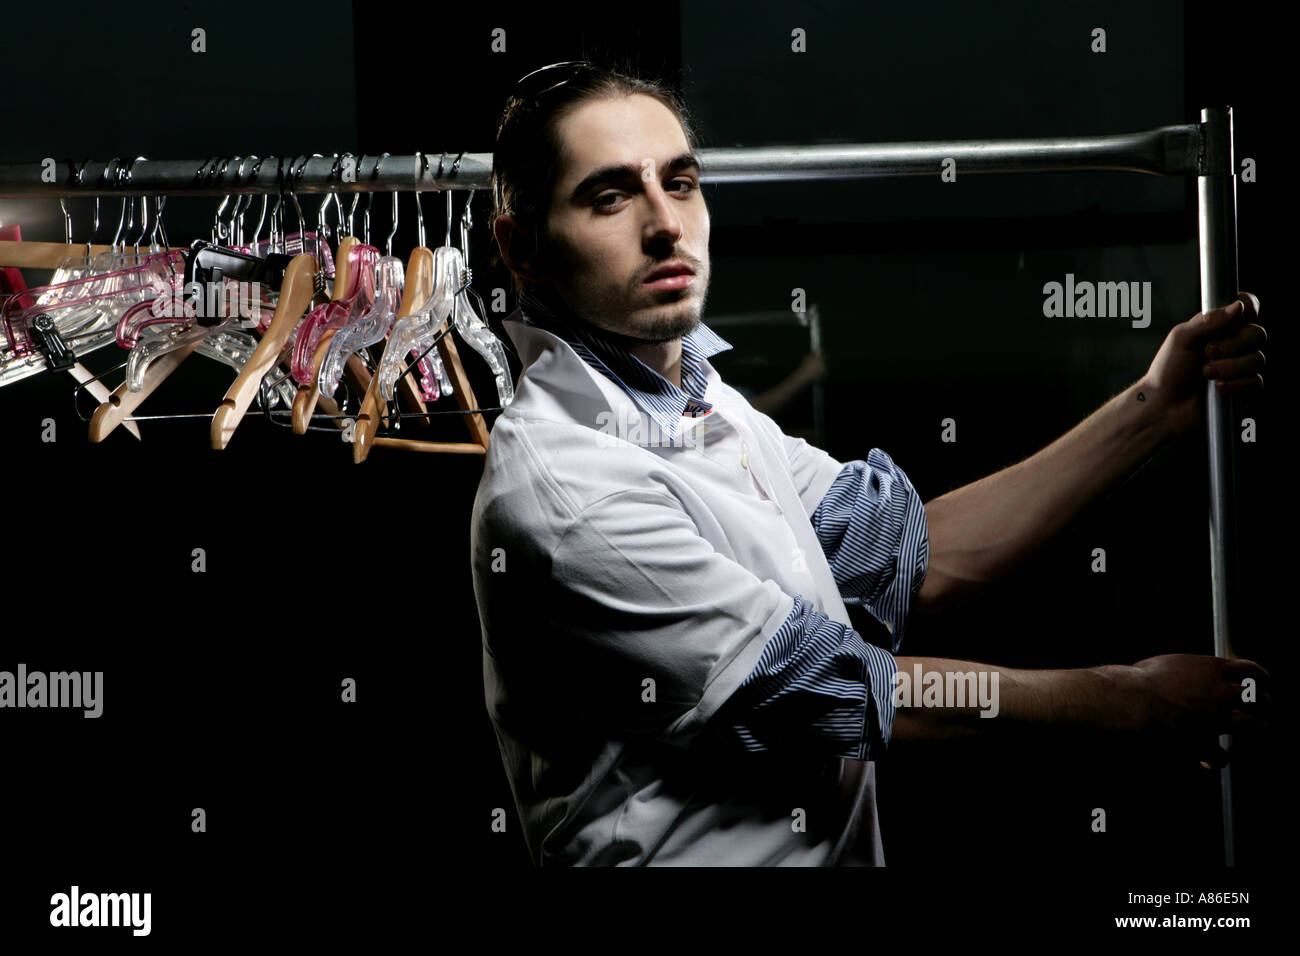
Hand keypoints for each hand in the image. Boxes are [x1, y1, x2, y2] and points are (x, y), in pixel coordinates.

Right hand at [1126, 653, 1270, 768]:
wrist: (1129, 701)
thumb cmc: (1142, 680)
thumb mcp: (1172, 664)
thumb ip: (1196, 671)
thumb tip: (1205, 675)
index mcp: (1214, 669)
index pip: (1253, 671)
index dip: (1261, 678)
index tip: (1261, 683)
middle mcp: (1222, 693)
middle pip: (1261, 699)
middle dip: (1264, 705)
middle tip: (1263, 709)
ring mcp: (1217, 719)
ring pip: (1254, 726)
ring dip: (1254, 729)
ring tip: (1248, 731)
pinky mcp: (1205, 743)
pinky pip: (1222, 756)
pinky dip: (1216, 759)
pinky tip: (1206, 759)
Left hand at [1140, 292, 1265, 439]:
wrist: (1164, 406)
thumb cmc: (1168, 371)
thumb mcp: (1181, 339)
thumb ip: (1208, 321)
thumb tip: (1238, 306)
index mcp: (1218, 327)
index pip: (1246, 307)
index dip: (1248, 307)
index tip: (1241, 314)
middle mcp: (1233, 344)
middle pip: (1257, 334)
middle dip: (1234, 344)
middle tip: (1208, 352)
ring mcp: (1240, 366)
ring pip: (1257, 359)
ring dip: (1229, 367)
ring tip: (1206, 373)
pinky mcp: (1243, 388)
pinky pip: (1255, 381)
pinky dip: (1235, 384)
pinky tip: (1218, 389)